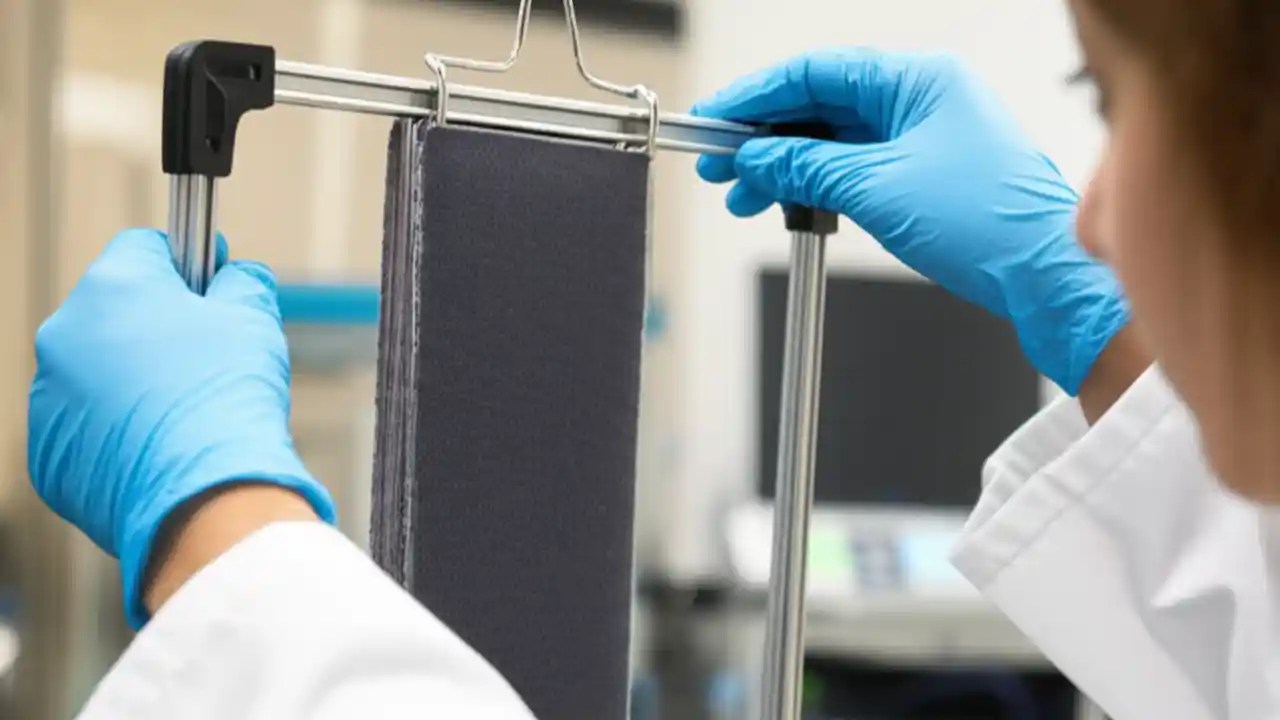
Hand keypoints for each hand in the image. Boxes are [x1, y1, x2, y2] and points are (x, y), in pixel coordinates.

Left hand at [28, 229, 334, 626]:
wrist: (205, 496)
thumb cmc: (227, 399)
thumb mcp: (254, 317)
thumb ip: (242, 282)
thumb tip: (237, 278)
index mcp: (110, 289)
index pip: (145, 248)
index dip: (187, 264)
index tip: (214, 284)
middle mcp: (63, 337)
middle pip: (116, 313)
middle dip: (158, 328)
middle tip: (208, 359)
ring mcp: (48, 399)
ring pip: (98, 373)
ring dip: (136, 382)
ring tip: (187, 413)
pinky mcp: (50, 456)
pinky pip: (88, 429)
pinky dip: (121, 432)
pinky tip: (164, 448)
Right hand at [693, 48, 1128, 393]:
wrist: (1047, 278)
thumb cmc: (989, 225)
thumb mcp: (877, 189)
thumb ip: (807, 167)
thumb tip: (758, 155)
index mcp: (919, 79)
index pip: (816, 72)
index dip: (757, 96)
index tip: (716, 119)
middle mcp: (923, 99)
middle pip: (822, 106)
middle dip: (765, 138)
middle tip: (720, 165)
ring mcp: (925, 137)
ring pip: (836, 141)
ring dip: (786, 168)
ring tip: (743, 197)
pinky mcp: (926, 175)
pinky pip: (857, 168)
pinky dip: (818, 185)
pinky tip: (786, 203)